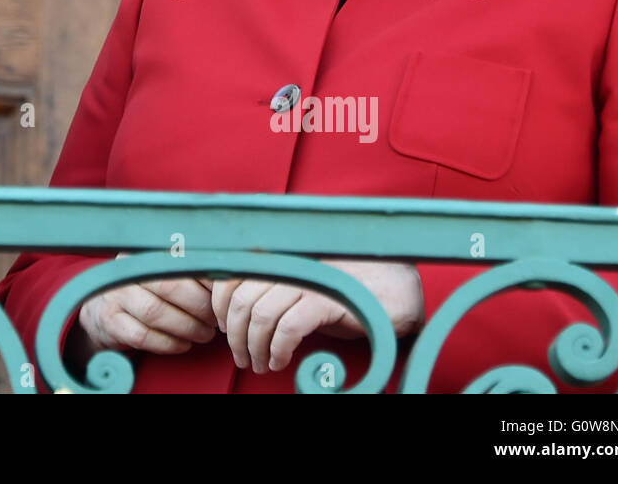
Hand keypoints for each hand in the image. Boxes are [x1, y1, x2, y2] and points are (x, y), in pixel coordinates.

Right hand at [68, 265, 218, 367]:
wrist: (105, 312)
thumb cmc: (147, 291)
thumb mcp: (164, 272)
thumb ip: (191, 269)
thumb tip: (232, 276)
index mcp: (146, 250)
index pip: (181, 259)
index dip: (206, 278)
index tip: (224, 294)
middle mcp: (127, 267)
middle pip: (169, 285)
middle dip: (199, 307)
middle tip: (215, 320)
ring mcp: (115, 293)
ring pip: (156, 312)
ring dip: (187, 327)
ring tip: (204, 334)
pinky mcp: (110, 320)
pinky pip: (143, 336)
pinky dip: (169, 343)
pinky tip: (183, 344)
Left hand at [210, 259, 424, 374]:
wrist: (396, 290)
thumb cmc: (345, 288)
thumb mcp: (302, 283)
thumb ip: (272, 288)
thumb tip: (234, 313)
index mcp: (279, 254)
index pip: (231, 274)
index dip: (220, 305)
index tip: (223, 329)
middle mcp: (290, 261)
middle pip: (242, 300)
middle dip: (235, 335)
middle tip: (242, 358)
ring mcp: (308, 278)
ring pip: (261, 316)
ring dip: (255, 348)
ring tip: (261, 364)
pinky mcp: (326, 299)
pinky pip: (288, 328)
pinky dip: (278, 349)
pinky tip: (281, 361)